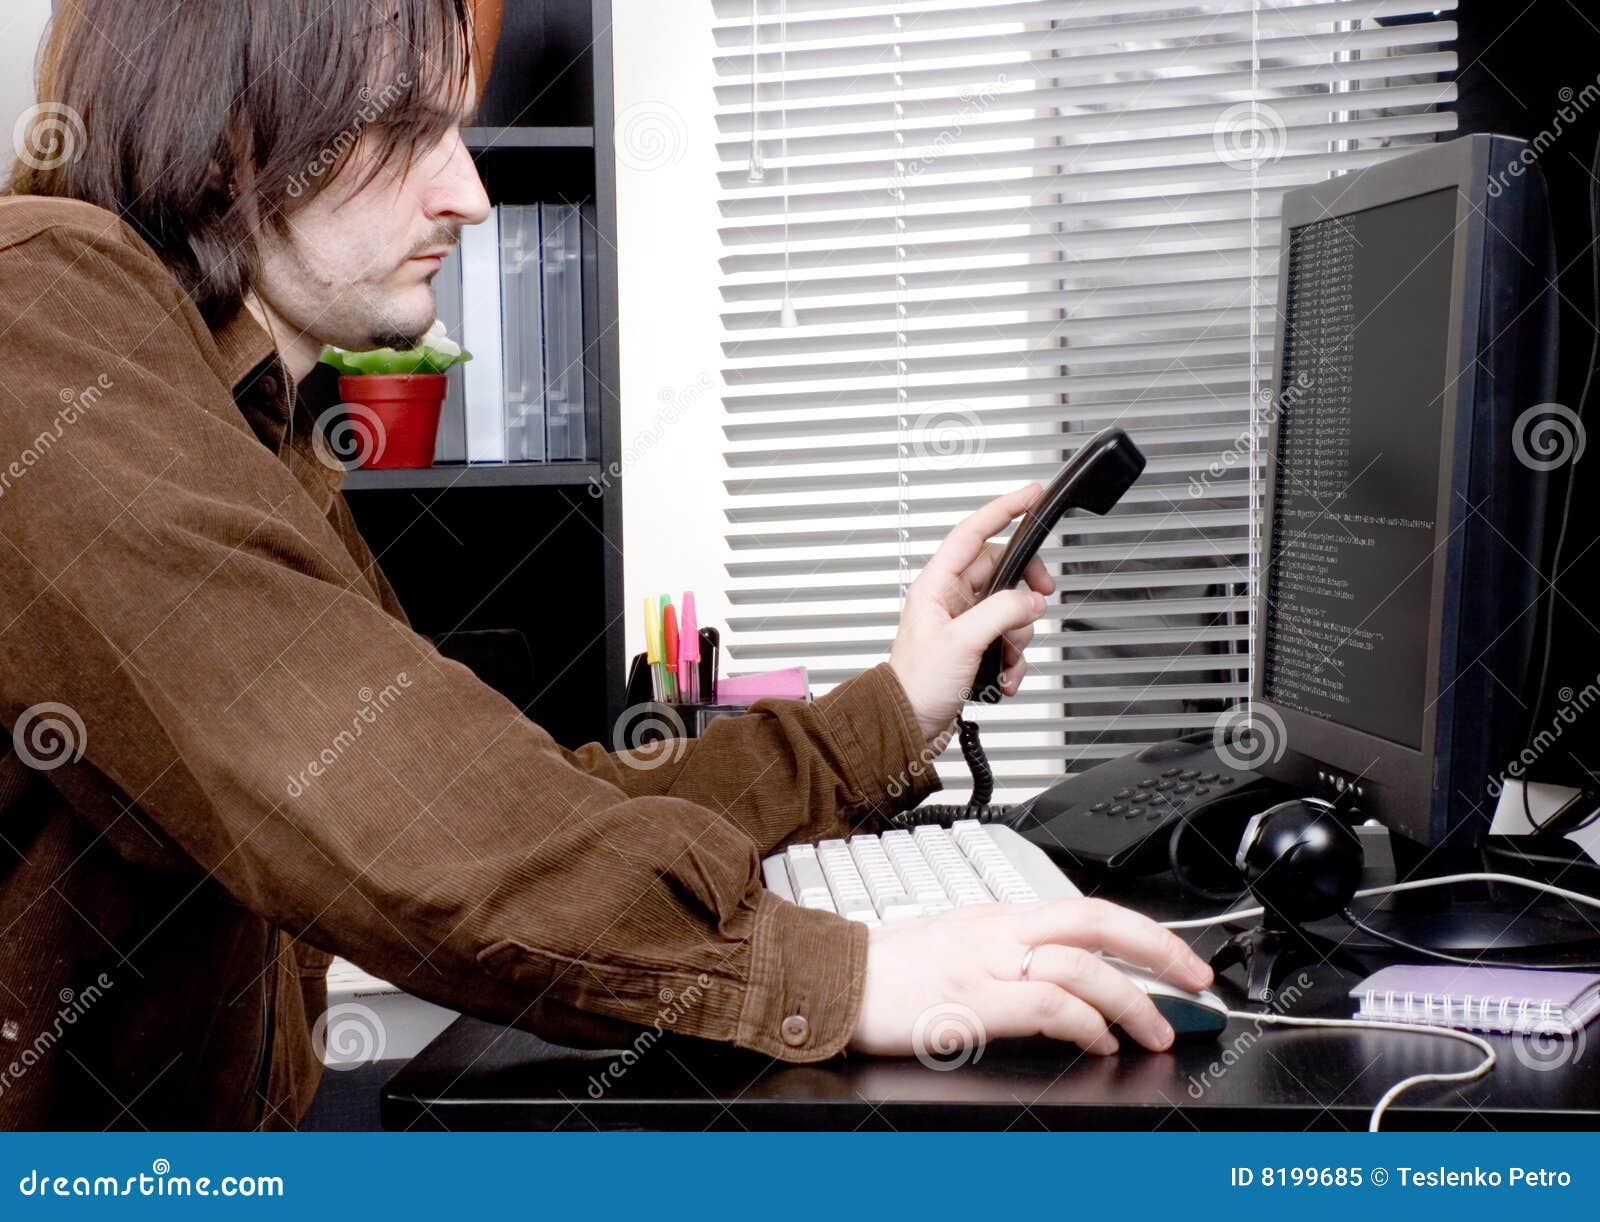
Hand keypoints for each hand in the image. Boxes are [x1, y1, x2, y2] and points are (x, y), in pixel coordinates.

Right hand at [849, 899, 1213, 1057]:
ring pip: (1082, 966)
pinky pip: (1047, 1004)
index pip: (1089, 910)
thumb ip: (1012, 955)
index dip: (1145, 931)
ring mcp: (988, 963)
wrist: (837, 980)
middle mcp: (1002, 930)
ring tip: (1153, 1031)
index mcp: (1003, 916)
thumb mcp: (961, 946)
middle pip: (1098, 922)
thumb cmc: (892, 970)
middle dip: (1158, 950)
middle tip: (1195, 984)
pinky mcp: (974, 1000)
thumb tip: (1065, 982)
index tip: (1181, 958)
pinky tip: (1098, 1041)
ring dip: (1130, 1001)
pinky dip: (1085, 1022)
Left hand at [888, 485, 1056, 739]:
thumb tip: (1030, 600)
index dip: (1003, 509)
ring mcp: (964, 623)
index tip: (1031, 495)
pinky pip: (1008, 639)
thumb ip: (1000, 612)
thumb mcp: (961, 641)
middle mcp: (951, 599)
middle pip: (1002, 572)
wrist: (908, 725)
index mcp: (937, 585)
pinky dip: (1013, 659)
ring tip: (1006, 657)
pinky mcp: (975, 647)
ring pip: (1011, 609)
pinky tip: (1003, 677)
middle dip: (1024, 592)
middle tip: (1041, 599)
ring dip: (1019, 635)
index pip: (973, 533)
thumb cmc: (916, 684)